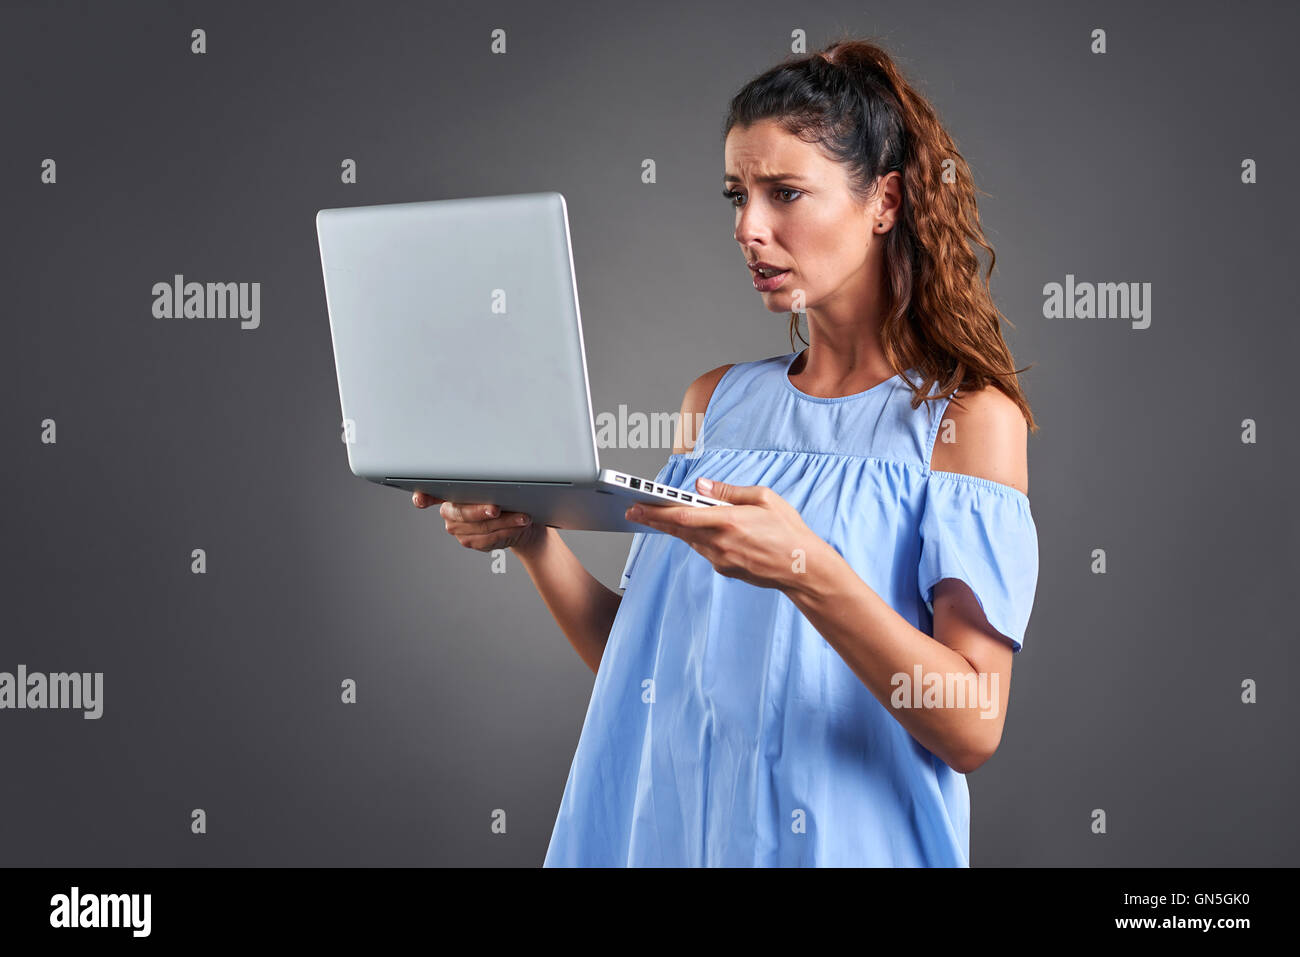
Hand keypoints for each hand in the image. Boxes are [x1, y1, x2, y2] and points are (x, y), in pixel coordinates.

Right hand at [413, 492, 543, 552]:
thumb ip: (488, 482)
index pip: (428, 494)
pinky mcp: (469, 541)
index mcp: (448, 492)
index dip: (423, 497)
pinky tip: (518, 526)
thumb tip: (498, 474)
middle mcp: (449, 511)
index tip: (420, 500)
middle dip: (480, 511)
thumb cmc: (504, 498)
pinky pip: (488, 539)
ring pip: (480, 526)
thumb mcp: (496, 485)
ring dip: (505, 522)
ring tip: (522, 517)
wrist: (516, 521)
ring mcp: (457, 528)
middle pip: (461, 512)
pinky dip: (507, 531)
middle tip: (496, 509)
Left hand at [624, 477, 827, 590]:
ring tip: (655, 517)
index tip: (637, 504)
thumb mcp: (764, 498)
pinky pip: (704, 550)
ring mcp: (721, 559)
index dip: (656, 511)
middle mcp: (720, 542)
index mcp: (728, 521)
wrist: (802, 567)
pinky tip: (694, 531)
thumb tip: (701, 486)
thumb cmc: (787, 529)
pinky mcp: (725, 569)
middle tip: (632, 511)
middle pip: (678, 530)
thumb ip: (729, 491)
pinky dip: (696, 539)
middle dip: (653, 520)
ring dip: (672, 529)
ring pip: (689, 540)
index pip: (682, 516)